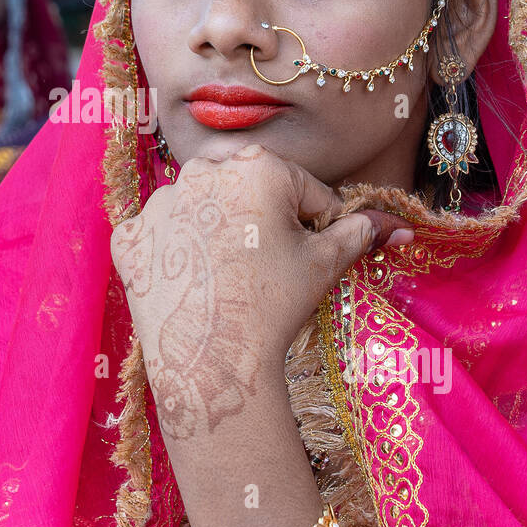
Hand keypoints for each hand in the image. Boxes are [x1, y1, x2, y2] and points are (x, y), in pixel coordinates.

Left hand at [109, 143, 412, 440]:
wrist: (210, 360)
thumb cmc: (274, 303)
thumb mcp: (324, 262)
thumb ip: (358, 232)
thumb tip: (397, 227)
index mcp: (257, 165)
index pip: (303, 190)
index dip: (315, 225)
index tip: (308, 256)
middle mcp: (202, 169)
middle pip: (248, 192)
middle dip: (262, 222)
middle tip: (267, 269)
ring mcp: (158, 201)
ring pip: (203, 209)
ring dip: (217, 233)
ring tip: (228, 279)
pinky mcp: (129, 234)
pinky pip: (162, 236)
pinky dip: (176, 255)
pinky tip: (191, 283)